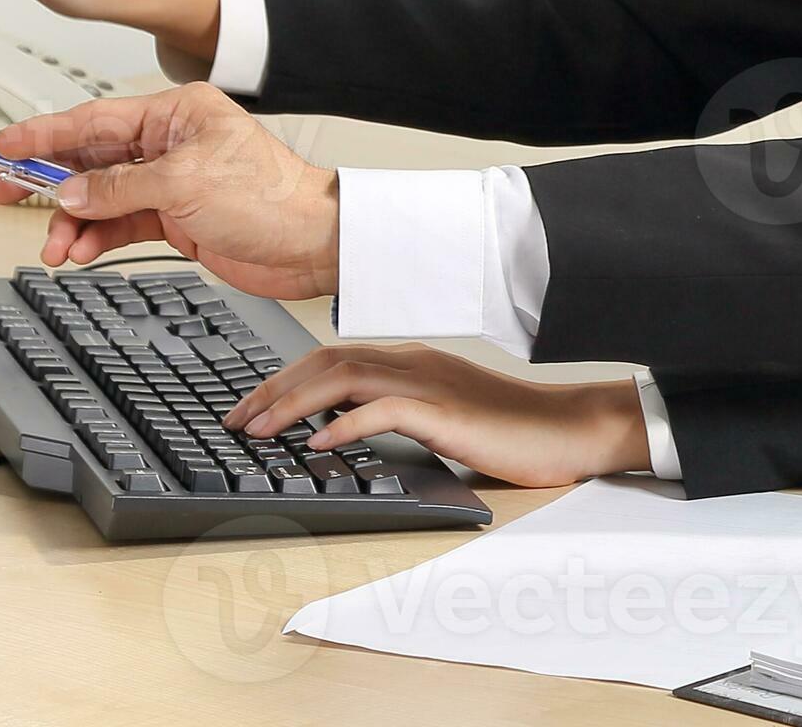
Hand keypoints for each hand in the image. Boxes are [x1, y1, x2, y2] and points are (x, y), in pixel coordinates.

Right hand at [0, 83, 338, 300]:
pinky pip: (121, 223)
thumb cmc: (271, 198)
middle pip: (91, 158)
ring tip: (54, 245)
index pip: (96, 118)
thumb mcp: (184, 184)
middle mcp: (172, 144)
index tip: (6, 144)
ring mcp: (172, 182)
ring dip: (72, 221)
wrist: (311, 243)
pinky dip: (97, 237)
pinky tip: (81, 251)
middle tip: (3, 192)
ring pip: (101, 197)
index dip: (46, 133)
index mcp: (177, 113)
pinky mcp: (177, 218)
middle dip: (46, 179)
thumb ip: (118, 188)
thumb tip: (70, 193)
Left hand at [226, 345, 650, 489]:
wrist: (566, 429)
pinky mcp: (446, 413)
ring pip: (345, 378)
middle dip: (273, 389)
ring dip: (294, 404)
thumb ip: (395, 413)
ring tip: (260, 431)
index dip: (284, 379)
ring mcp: (431, 383)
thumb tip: (338, 431)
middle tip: (235, 420)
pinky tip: (319, 444)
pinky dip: (346, 423)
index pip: (332, 357)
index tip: (249, 408)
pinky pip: (385, 410)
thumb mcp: (440, 417)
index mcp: (412, 361)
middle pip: (327, 361)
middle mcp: (414, 362)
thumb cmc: (509, 429)